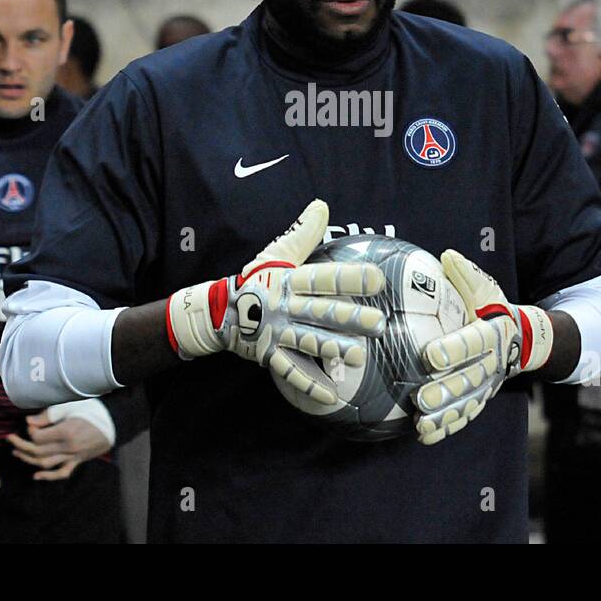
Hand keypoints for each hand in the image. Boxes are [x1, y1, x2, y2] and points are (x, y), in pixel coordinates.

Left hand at [8, 406, 110, 481]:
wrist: (113, 423)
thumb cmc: (92, 411)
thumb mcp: (71, 407)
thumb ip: (48, 415)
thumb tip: (28, 421)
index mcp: (65, 432)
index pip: (38, 438)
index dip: (29, 432)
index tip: (29, 424)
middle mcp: (67, 447)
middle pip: (37, 451)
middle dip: (21, 446)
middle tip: (11, 439)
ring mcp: (72, 456)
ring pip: (45, 463)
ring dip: (29, 459)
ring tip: (17, 453)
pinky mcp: (77, 462)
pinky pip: (61, 473)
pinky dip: (48, 477)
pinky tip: (36, 476)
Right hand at [166, 199, 386, 408]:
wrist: (221, 309)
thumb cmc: (257, 277)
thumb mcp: (278, 252)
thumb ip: (304, 232)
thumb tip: (322, 204)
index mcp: (290, 281)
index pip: (323, 278)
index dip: (348, 278)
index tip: (377, 278)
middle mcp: (285, 306)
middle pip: (320, 312)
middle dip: (349, 318)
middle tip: (379, 324)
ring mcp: (276, 332)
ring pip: (308, 341)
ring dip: (333, 349)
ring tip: (359, 356)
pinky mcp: (269, 354)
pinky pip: (290, 371)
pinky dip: (310, 384)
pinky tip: (332, 395)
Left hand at [413, 250, 553, 445]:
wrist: (523, 339)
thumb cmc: (494, 310)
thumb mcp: (486, 290)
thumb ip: (466, 276)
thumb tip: (447, 255)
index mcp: (493, 332)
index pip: (474, 341)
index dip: (455, 349)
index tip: (430, 355)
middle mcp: (493, 362)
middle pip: (471, 379)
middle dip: (446, 390)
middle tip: (421, 397)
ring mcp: (488, 384)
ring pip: (468, 403)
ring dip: (445, 415)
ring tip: (420, 422)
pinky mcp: (481, 398)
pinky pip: (465, 416)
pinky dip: (446, 427)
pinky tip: (423, 434)